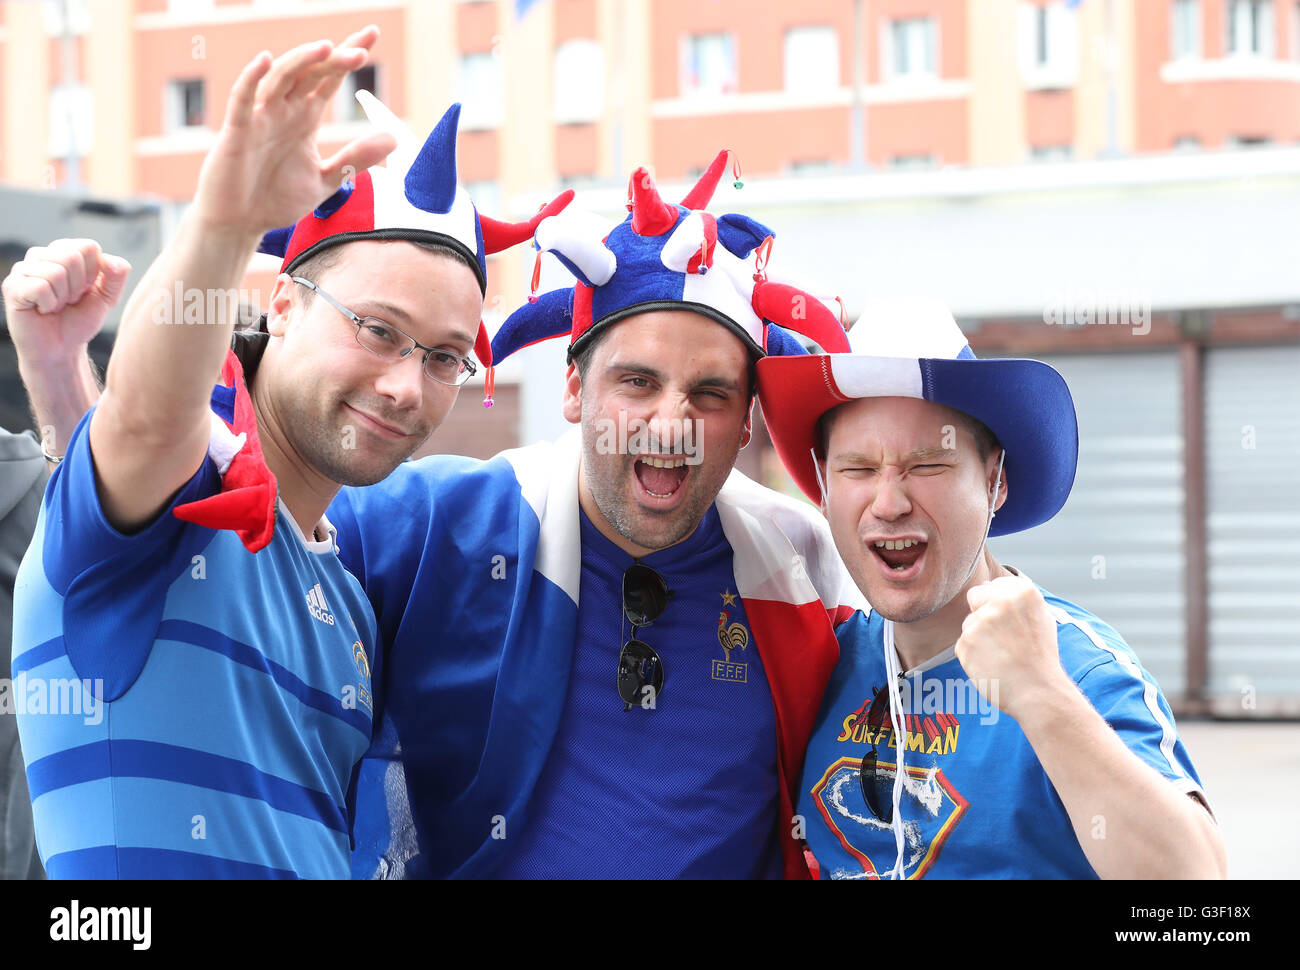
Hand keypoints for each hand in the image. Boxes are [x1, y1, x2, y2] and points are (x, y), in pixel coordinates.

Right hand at [3, 238, 129, 364]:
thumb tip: (110, 260)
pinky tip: (42, 310)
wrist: (61, 349)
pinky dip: (49, 304)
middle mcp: (40, 255)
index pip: (88, 247)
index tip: (84, 291)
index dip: (94, 274)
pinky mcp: (12, 287)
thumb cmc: (79, 320)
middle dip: (78, 286)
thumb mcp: (106, 298)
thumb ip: (116, 276)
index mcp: (62, 252)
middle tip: (69, 301)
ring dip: (63, 298)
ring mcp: (22, 270)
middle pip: (72, 257)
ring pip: (56, 272)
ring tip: (55, 306)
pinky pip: (40, 287)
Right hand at [191, 25, 396, 235]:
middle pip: (310, 72)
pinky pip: (243, 99)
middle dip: (334, 59)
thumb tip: (393, 137)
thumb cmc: (277, 198)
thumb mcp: (326, 180)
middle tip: (361, 51)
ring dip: (302, 61)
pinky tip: (265, 60)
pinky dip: (252, 78)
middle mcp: (283, 110)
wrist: (240, 223)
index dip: (348, 57)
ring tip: (326, 48)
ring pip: (280, 78)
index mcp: (305, 117)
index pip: (330, 78)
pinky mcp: (237, 131)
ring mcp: (260, 117)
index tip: (372, 35)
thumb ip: (356, 159)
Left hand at [954, 575, 1072, 720]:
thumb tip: (990, 587)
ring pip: (969, 623)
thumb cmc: (1041, 657)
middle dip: (981, 611)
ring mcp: (980, 621)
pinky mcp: (965, 642)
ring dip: (979, 637)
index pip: (993, 584)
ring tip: (1002, 655)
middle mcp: (1000, 602)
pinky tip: (992, 665)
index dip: (998, 603)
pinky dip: (973, 655)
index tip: (1007, 620)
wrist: (1038, 691)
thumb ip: (1017, 599)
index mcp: (1022, 591)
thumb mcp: (1041, 617)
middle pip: (975, 596)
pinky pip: (963, 644)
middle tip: (999, 636)